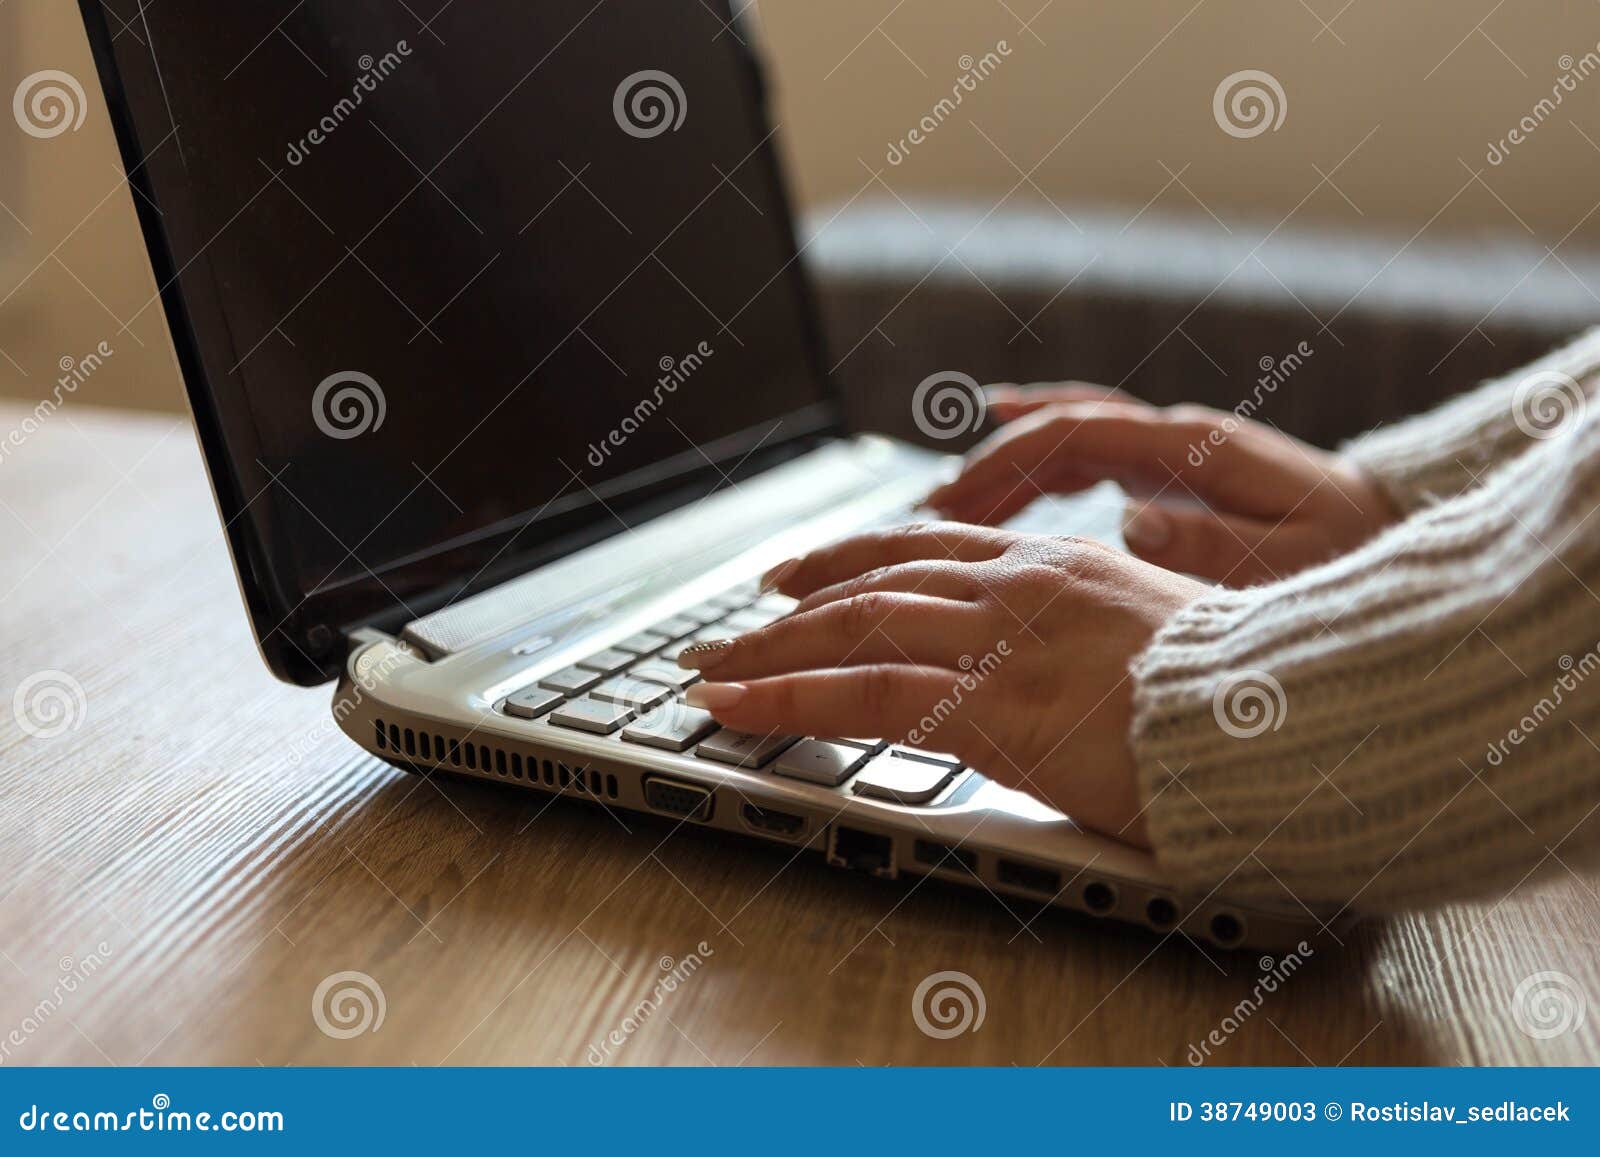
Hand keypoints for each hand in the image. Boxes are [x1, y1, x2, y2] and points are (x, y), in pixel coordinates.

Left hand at [680, 524, 1207, 845]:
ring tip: (710, 671)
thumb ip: (1085, 633)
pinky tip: (736, 707)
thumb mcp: (1154, 639)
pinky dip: (786, 699)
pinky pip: (862, 695)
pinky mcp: (993, 705)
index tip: (800, 576)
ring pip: (851, 628)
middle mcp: (1018, 585)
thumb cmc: (1241, 698)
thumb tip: (1052, 652)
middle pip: (871, 580)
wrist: (1291, 725)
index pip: (924, 550)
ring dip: (767, 651)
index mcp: (1057, 565)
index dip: (849, 560)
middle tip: (735, 625)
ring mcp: (1002, 640)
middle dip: (790, 605)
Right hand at [923, 383, 1400, 585]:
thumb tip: (1132, 521)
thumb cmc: (1348, 555)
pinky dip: (1033, 473)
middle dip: (985, 465)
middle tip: (925, 513)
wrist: (1391, 537)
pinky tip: (994, 497)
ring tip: (938, 513)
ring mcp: (1168, 454)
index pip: (1078, 432)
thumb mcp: (1293, 562)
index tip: (953, 501)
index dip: (1006, 460)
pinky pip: (1083, 462)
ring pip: (1064, 443)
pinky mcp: (1167, 477)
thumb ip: (1213, 545)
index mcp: (1195, 449)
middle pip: (1057, 430)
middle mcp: (1173, 439)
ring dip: (1001, 471)